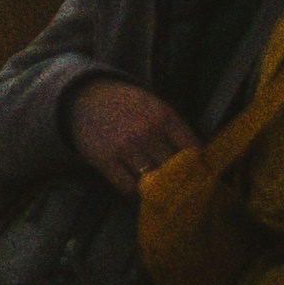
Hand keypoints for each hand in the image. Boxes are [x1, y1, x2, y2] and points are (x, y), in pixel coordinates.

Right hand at [66, 77, 194, 187]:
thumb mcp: (154, 106)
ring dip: (154, 185)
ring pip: (153, 181)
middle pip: (174, 169)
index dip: (197, 164)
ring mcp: (125, 147)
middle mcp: (146, 132)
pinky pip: (128, 187)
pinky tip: (132, 178)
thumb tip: (198, 160)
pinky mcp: (105, 160)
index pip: (192, 149)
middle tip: (176, 185)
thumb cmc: (127, 104)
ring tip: (154, 184)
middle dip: (176, 179)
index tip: (197, 173)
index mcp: (163, 116)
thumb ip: (175, 129)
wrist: (85, 97)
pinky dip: (132, 187)